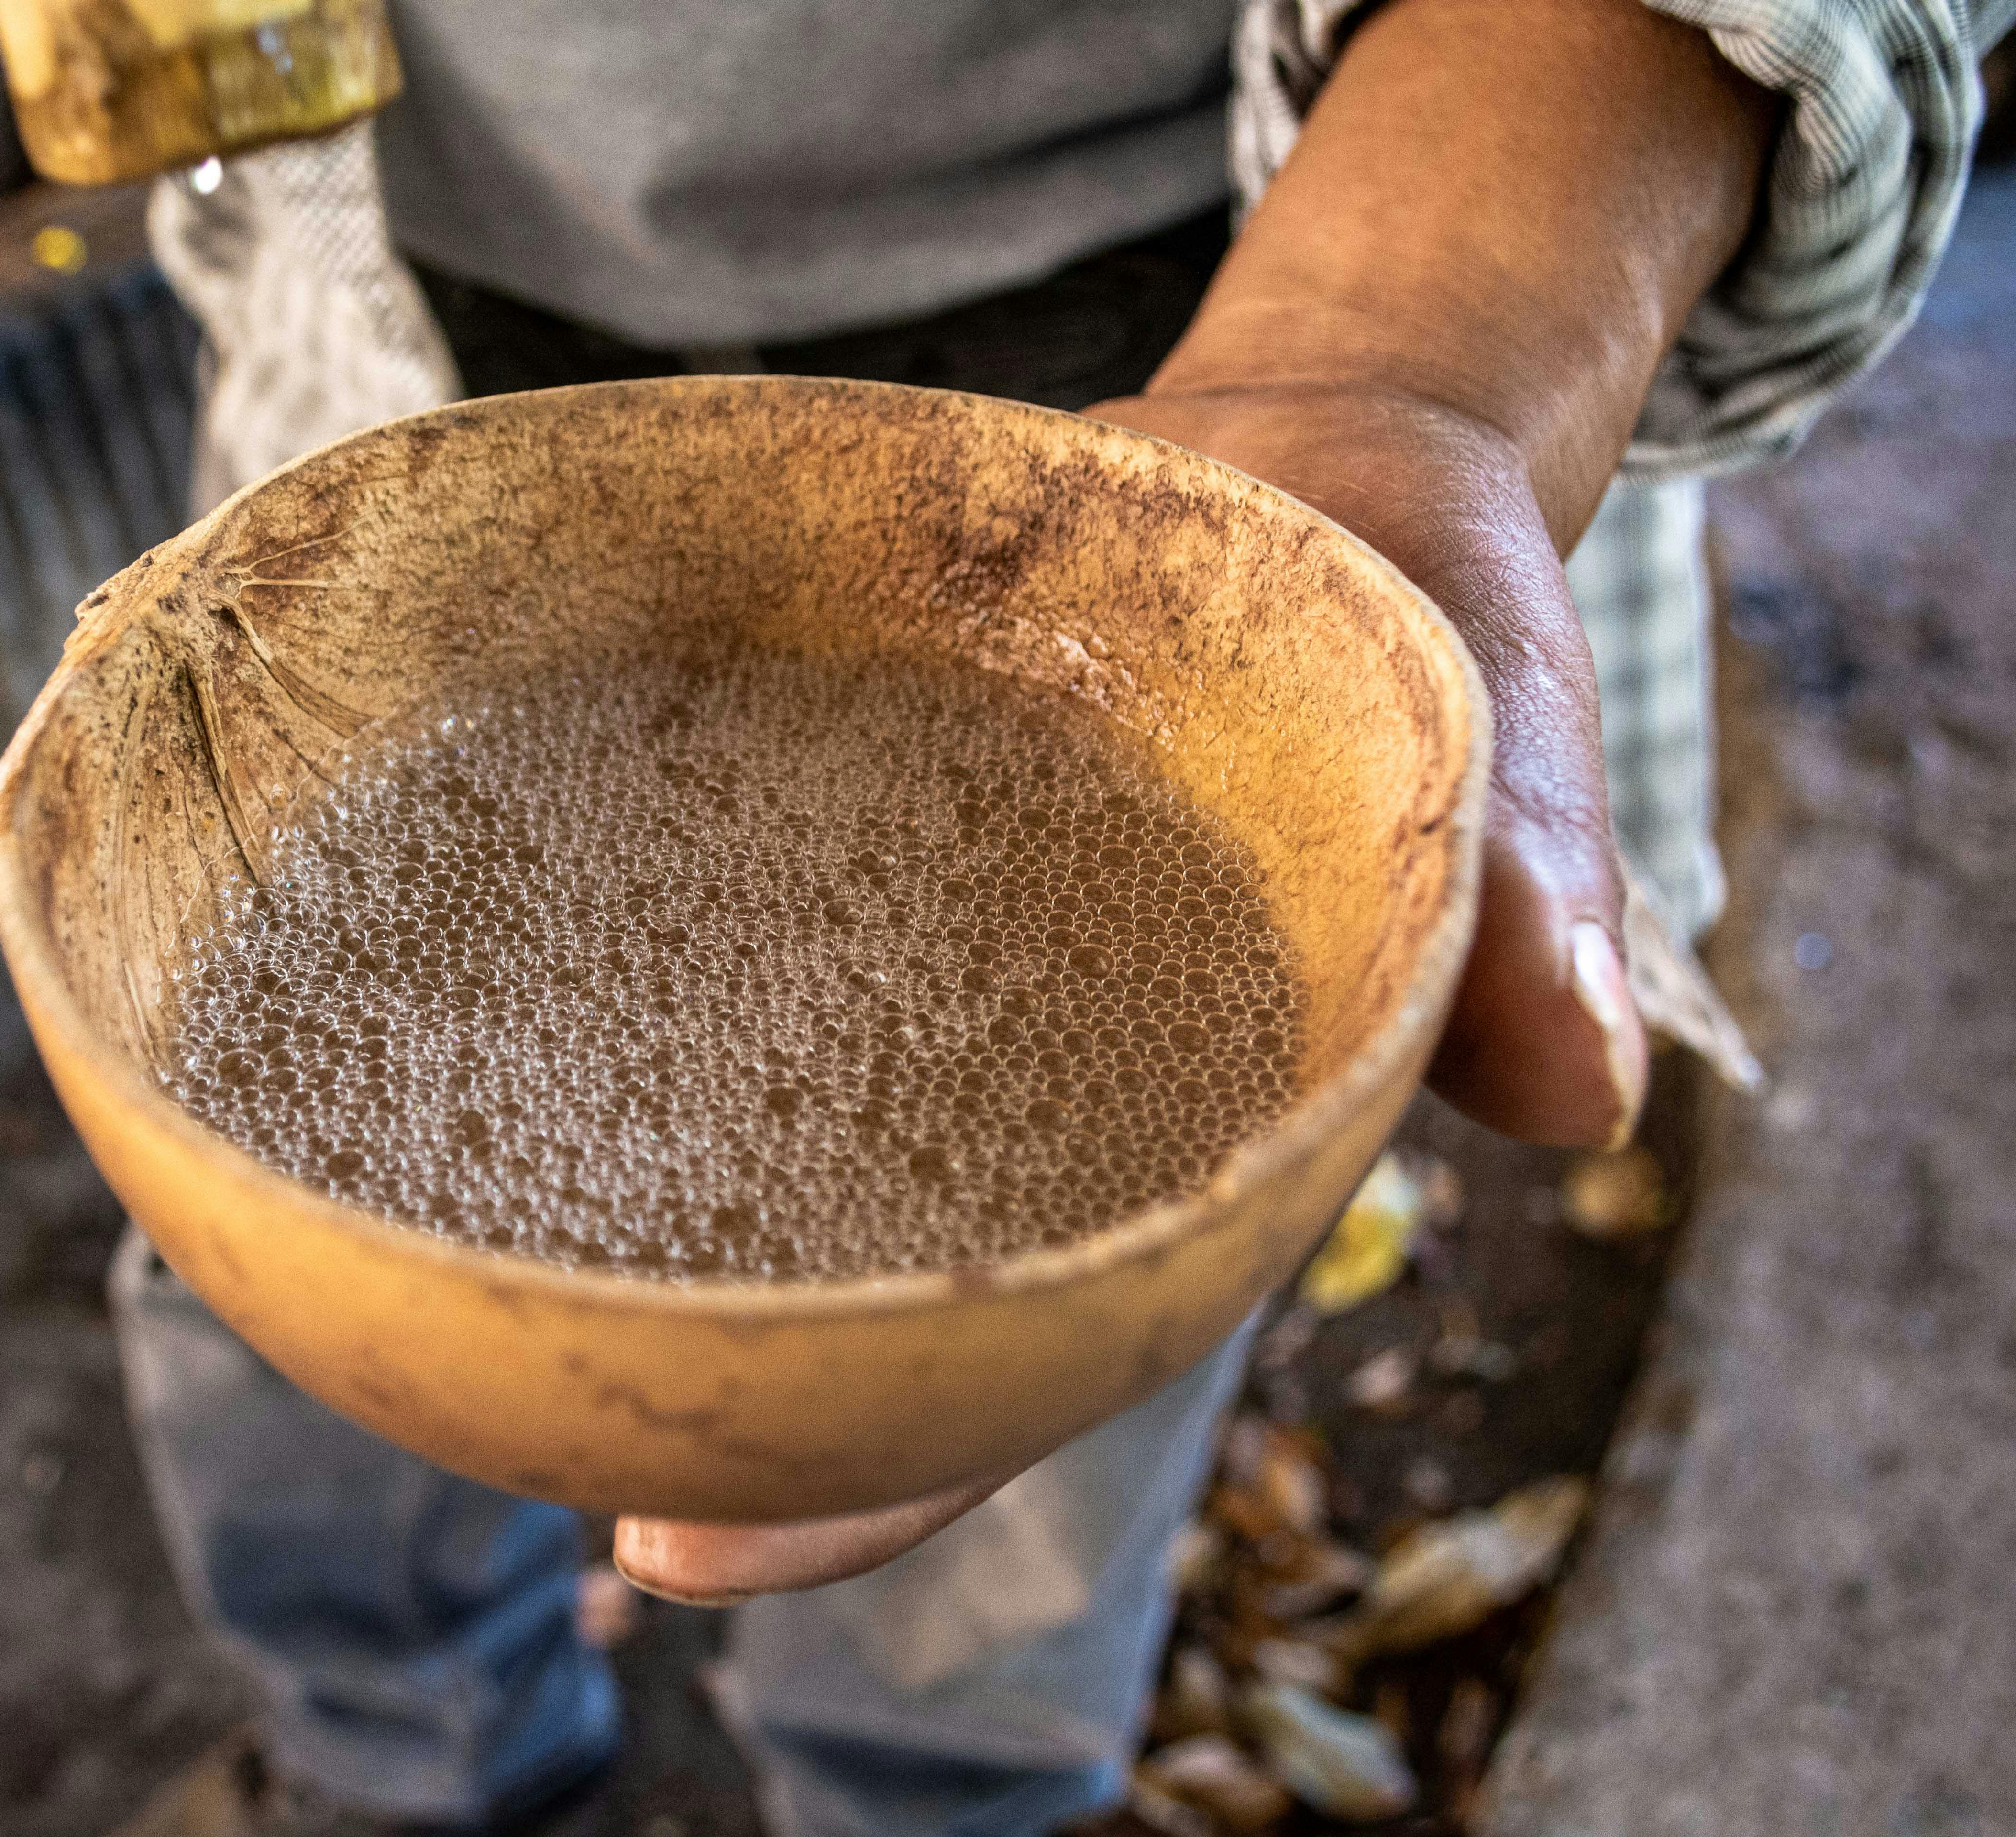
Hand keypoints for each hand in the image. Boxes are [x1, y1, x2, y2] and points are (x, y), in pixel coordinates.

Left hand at [615, 0, 1773, 1604]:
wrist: (1330, 464)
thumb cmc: (1433, 630)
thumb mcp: (1510, 746)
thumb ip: (1534, 912)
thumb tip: (1585, 1097)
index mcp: (1194, 1128)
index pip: (1023, 1355)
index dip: (875, 1479)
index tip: (683, 1551)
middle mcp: (1041, 1083)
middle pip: (861, 1291)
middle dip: (711, 1385)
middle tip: (515, 1449)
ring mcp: (948, 971)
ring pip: (775, 1131)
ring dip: (625, 1193)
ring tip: (430, 1237)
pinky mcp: (870, 838)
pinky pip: (741, 935)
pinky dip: (630, 971)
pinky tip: (491, 992)